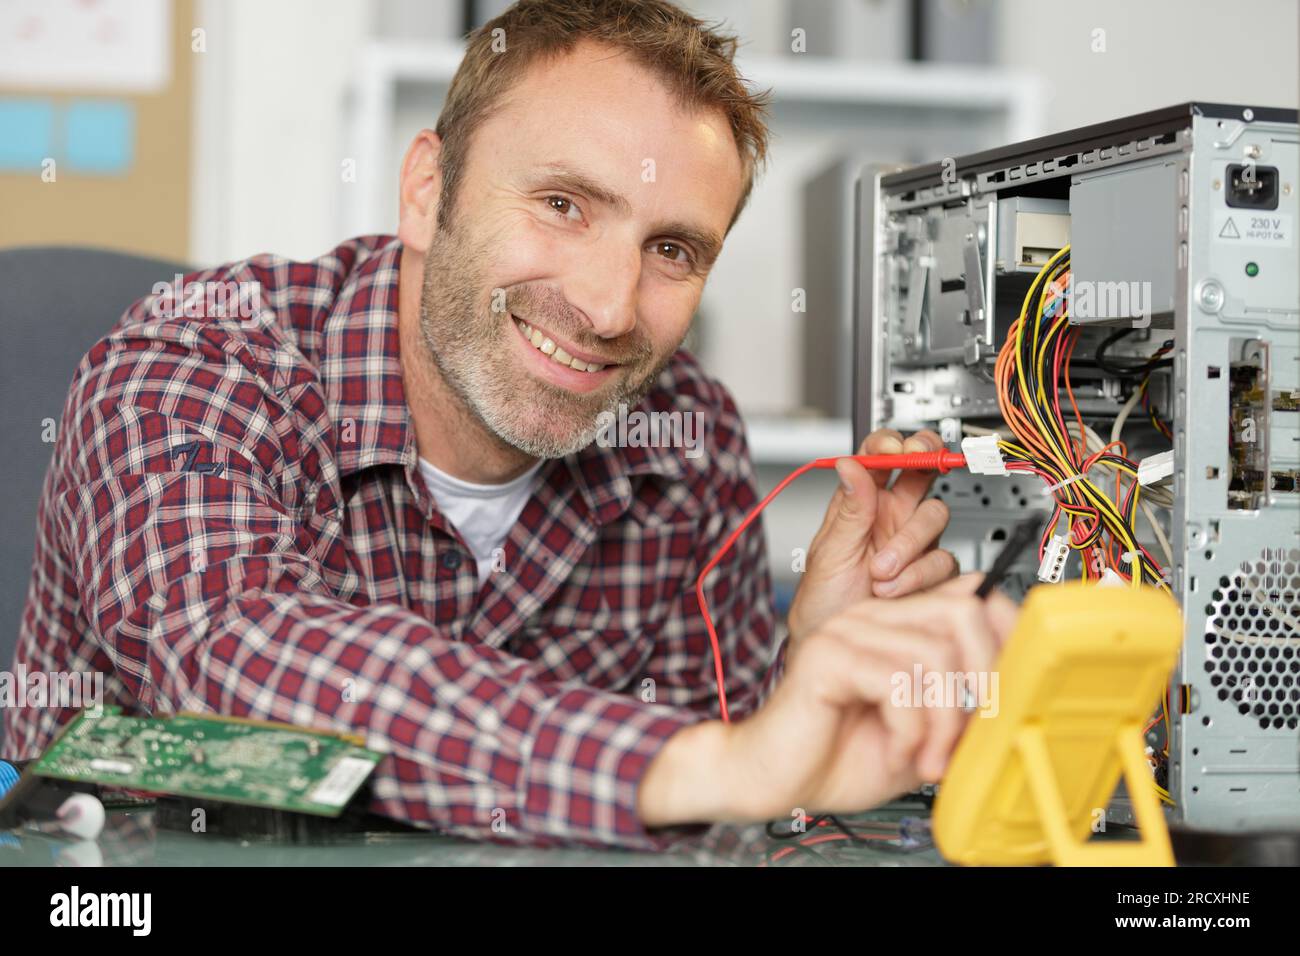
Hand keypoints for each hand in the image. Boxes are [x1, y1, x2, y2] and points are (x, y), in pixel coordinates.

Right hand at [638, 575, 1018, 826]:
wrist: (771, 779)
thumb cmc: (836, 757)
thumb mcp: (923, 733)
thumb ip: (962, 706)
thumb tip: (1014, 688)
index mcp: (895, 627)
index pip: (968, 595)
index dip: (1006, 628)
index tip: (1019, 677)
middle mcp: (871, 619)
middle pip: (960, 612)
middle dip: (984, 676)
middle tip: (977, 728)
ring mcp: (847, 632)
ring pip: (934, 656)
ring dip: (944, 721)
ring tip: (929, 757)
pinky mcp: (827, 657)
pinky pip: (897, 683)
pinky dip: (910, 728)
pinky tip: (900, 750)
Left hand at [786, 428, 957, 645]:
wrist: (840, 644)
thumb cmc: (824, 601)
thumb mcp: (829, 554)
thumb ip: (848, 510)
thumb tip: (850, 464)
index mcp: (861, 504)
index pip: (880, 457)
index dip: (890, 443)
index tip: (893, 445)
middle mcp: (891, 518)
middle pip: (922, 471)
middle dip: (926, 457)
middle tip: (922, 459)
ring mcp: (914, 544)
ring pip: (935, 516)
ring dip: (908, 542)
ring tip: (879, 570)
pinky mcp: (933, 573)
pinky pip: (943, 559)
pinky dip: (918, 574)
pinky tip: (892, 589)